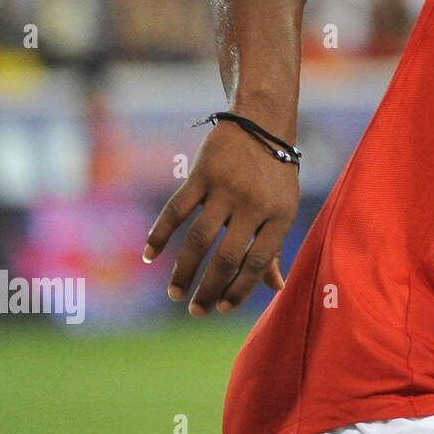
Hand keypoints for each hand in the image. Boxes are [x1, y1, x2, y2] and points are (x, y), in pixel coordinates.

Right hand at [144, 119, 299, 315]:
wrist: (263, 122)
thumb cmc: (275, 173)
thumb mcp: (284, 208)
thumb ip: (273, 248)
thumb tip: (275, 288)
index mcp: (280, 216)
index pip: (257, 263)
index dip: (239, 290)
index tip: (221, 308)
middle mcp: (254, 205)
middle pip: (226, 258)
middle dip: (208, 290)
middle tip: (195, 311)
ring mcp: (227, 189)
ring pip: (199, 239)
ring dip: (183, 271)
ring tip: (175, 294)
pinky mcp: (203, 174)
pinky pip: (177, 210)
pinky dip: (160, 233)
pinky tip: (150, 255)